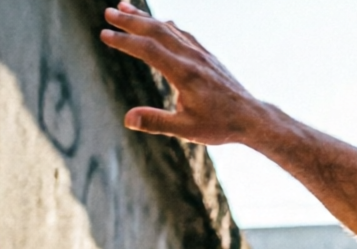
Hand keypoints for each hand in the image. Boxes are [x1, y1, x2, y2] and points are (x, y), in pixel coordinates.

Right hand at [100, 2, 264, 143]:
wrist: (251, 118)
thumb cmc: (220, 126)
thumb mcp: (187, 129)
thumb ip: (156, 122)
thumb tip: (127, 119)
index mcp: (184, 73)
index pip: (148, 49)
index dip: (124, 41)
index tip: (104, 34)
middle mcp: (192, 57)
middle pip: (157, 31)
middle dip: (130, 20)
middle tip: (108, 12)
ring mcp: (201, 54)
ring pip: (169, 28)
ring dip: (146, 17)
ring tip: (125, 7)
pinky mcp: (207, 56)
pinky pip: (183, 33)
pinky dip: (166, 25)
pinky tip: (159, 24)